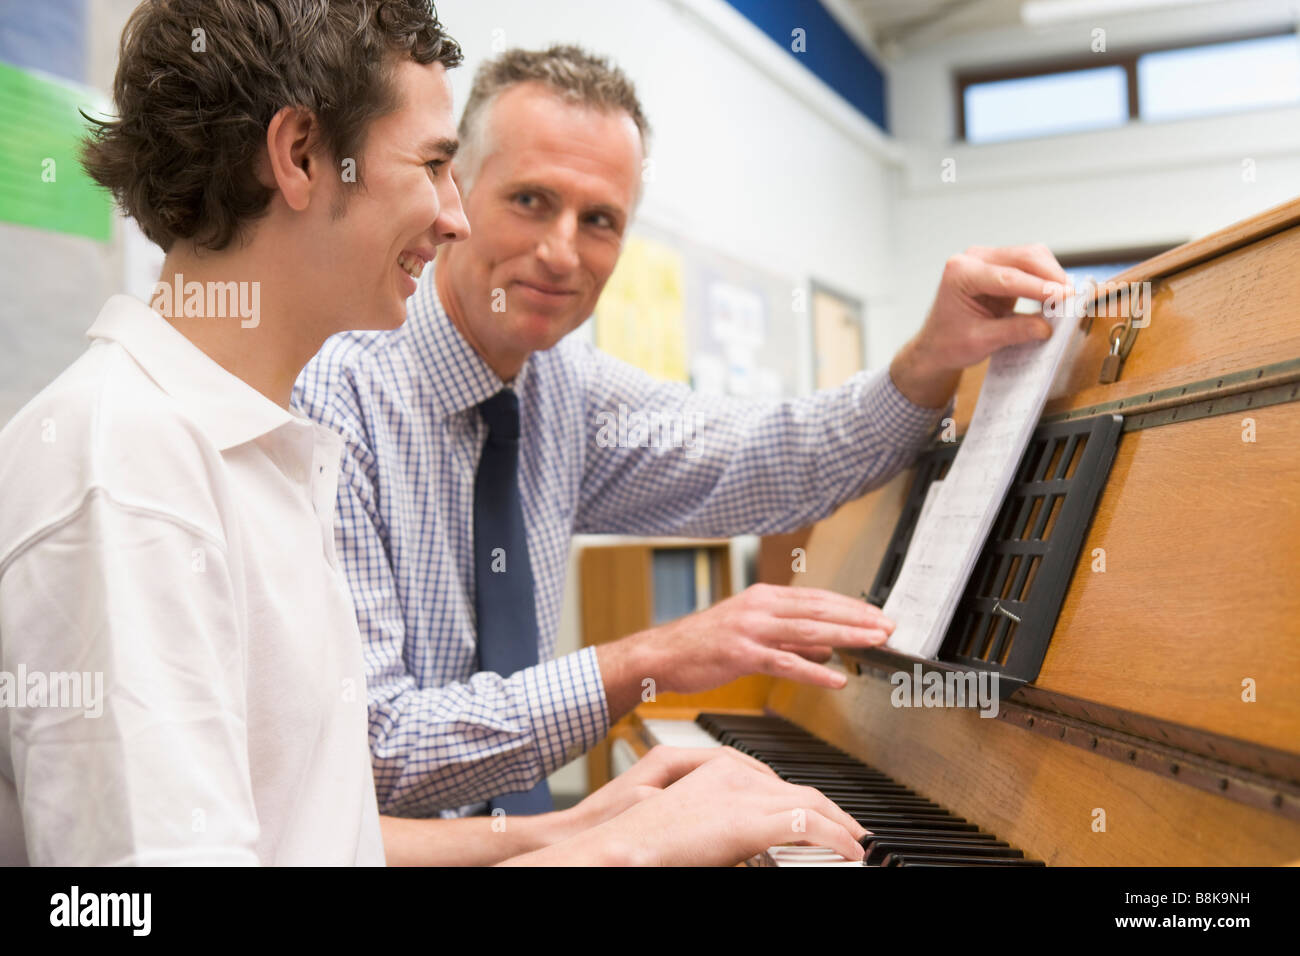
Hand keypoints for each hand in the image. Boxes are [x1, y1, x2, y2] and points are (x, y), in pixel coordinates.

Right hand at [514, 756, 866, 865]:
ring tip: (855, 841)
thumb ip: (707, 815)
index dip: (797, 800)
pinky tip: (848, 849)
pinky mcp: (748, 819)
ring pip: (807, 801)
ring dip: (836, 822)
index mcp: (710, 768)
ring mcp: (740, 792)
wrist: (608, 841)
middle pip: (794, 788)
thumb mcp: (674, 816)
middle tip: (849, 829)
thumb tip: (733, 838)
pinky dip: (832, 836)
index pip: (767, 779)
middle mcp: (729, 772)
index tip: (815, 817)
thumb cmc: (629, 834)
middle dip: (825, 809)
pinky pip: (805, 825)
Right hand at [600, 584, 892, 712]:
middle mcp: (760, 607)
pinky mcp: (741, 653)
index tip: (878, 615)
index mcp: (764, 597)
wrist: (662, 654)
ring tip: (872, 644)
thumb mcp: (751, 634)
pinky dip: (813, 670)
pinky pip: (785, 662)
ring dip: (845, 637)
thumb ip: (789, 639)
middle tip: (888, 627)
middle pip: (819, 610)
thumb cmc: (703, 645)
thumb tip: (826, 646)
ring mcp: (750, 628)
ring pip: (808, 631)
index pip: (818, 598)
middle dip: (858, 619)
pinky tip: (835, 678)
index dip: (852, 607)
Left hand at [891, 244, 1069, 407]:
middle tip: (1072, 299)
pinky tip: (1055, 297)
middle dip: (1051, 277)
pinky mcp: (999, 266)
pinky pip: (1029, 265)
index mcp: (960, 273)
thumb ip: (1014, 332)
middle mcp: (973, 259)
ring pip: (1031, 256)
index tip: (1065, 298)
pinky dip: (1045, 278)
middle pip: (1024, 257)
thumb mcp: (980, 342)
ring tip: (1066, 300)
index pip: (1008, 277)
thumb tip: (1047, 327)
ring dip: (1052, 275)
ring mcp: (987, 259)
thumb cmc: (949, 343)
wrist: (935, 344)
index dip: (1040, 288)